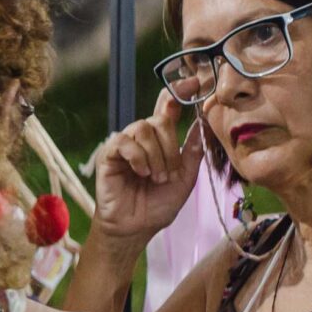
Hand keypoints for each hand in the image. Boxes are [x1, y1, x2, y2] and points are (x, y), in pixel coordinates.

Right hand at [91, 90, 205, 248]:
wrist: (135, 228)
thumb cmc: (158, 205)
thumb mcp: (185, 177)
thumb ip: (191, 150)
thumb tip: (202, 121)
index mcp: (161, 140)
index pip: (168, 107)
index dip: (179, 91)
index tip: (193, 82)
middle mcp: (142, 138)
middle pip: (158, 119)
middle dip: (169, 147)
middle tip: (168, 173)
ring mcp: (125, 145)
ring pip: (143, 130)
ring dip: (155, 156)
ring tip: (154, 177)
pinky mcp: (109, 154)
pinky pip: (125, 142)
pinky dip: (137, 157)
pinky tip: (140, 172)